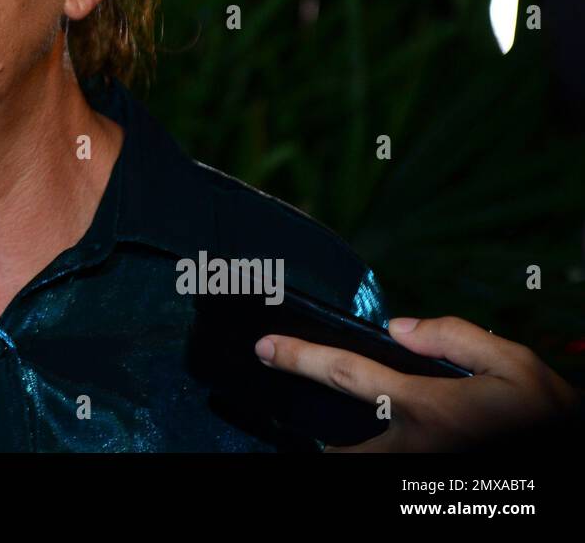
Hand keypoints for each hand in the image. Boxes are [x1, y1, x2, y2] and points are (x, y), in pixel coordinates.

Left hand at [254, 315, 582, 450]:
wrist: (575, 460)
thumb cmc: (546, 418)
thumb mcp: (514, 363)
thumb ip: (454, 336)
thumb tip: (399, 327)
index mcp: (429, 407)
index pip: (346, 373)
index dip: (299, 356)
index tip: (265, 346)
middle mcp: (413, 448)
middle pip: (337, 446)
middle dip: (316, 434)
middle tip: (307, 417)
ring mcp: (416, 476)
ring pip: (355, 468)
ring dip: (341, 454)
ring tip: (336, 434)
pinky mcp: (423, 493)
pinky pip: (376, 475)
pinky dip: (365, 460)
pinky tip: (364, 444)